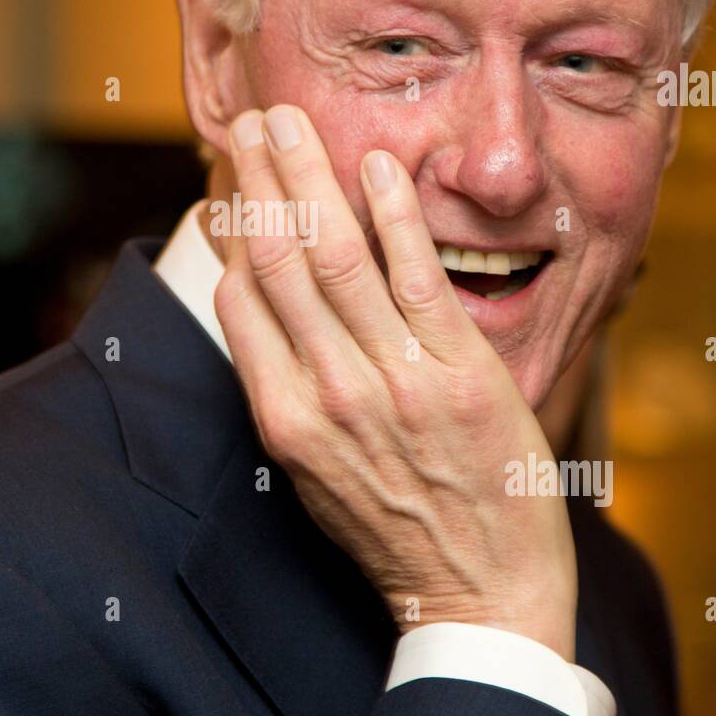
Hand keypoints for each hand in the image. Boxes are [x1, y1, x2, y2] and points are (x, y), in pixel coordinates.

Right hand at [213, 104, 576, 659]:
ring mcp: (394, 382)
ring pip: (337, 257)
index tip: (236, 183)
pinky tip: (379, 167)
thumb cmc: (393, 533)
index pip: (242, 300)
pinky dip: (396, 216)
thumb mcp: (313, 477)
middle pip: (280, 262)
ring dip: (311, 177)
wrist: (479, 594)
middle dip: (262, 181)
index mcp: (283, 422)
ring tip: (294, 124)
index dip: (235, 230)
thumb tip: (256, 309)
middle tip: (253, 121)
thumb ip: (281, 392)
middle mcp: (329, 395)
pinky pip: (418, 277)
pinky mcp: (460, 374)